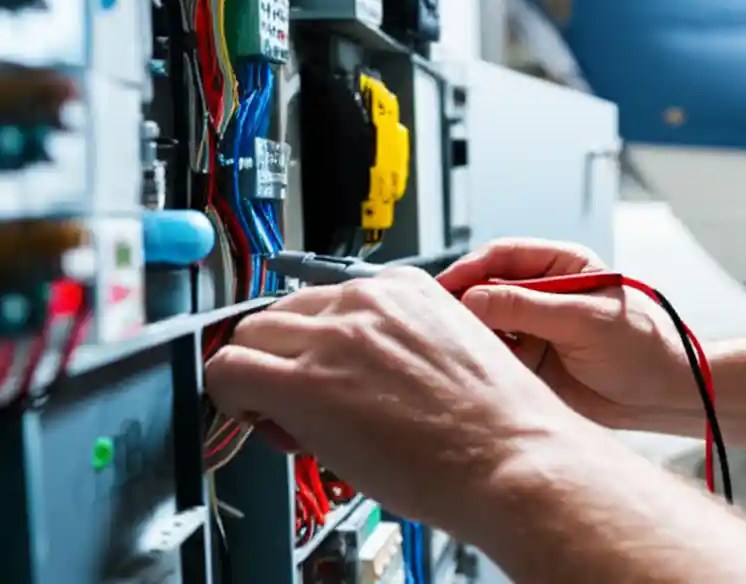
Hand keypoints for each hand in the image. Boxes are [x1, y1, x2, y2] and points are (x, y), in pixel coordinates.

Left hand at [203, 267, 592, 536]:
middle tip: (298, 401)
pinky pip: (229, 372)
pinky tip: (257, 421)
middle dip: (282, 355)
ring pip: (249, 336)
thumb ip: (398, 347)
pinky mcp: (304, 384)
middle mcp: (367, 301)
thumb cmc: (499, 424)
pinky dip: (230, 396)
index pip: (327, 298)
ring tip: (283, 417)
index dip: (316, 342)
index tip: (320, 369)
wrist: (513, 457)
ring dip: (256, 374)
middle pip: (282, 310)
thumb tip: (355, 375)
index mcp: (406, 289)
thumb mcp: (453, 355)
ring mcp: (334, 338)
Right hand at [437, 238, 699, 429]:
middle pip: (488, 287)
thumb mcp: (584, 321)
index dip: (471, 268)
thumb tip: (472, 299)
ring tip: (459, 347)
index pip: (504, 255)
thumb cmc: (641, 348)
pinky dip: (485, 357)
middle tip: (441, 322)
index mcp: (563, 265)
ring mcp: (537, 326)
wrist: (662, 398)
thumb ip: (527, 308)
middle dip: (465, 302)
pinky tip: (477, 366)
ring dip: (473, 332)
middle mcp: (545, 291)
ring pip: (488, 321)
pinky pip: (497, 352)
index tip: (443, 287)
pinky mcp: (533, 359)